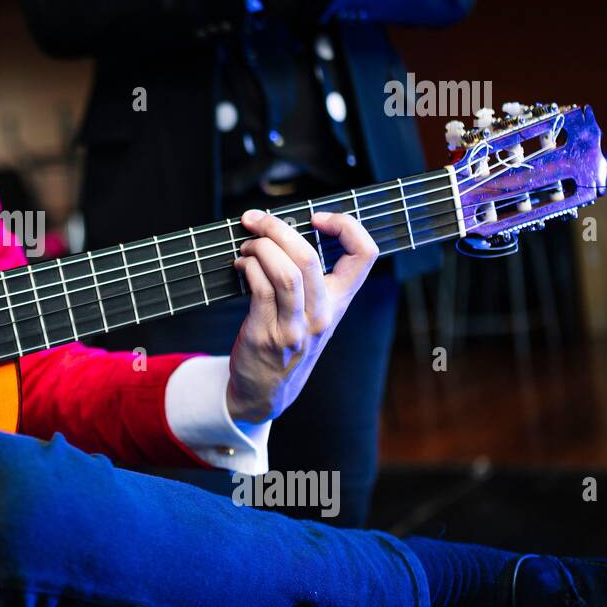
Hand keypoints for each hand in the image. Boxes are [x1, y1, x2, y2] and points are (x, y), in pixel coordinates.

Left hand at [225, 210, 377, 424]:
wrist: (266, 390)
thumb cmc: (286, 339)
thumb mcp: (312, 311)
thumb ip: (308, 276)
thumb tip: (281, 228)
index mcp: (340, 300)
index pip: (365, 254)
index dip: (347, 226)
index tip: (316, 217)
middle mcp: (323, 314)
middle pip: (310, 257)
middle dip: (278, 228)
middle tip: (256, 219)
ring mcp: (296, 327)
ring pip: (285, 272)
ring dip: (259, 248)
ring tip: (247, 246)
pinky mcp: (268, 335)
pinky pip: (260, 289)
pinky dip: (247, 268)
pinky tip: (240, 265)